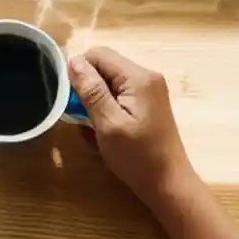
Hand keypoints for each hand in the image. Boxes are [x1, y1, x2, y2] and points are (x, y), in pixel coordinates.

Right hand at [67, 47, 192, 203]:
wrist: (168, 184)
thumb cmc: (137, 157)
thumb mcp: (108, 124)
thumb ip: (92, 90)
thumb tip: (73, 61)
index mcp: (138, 77)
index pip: (99, 54)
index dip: (78, 69)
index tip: (70, 97)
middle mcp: (147, 76)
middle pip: (106, 64)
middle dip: (87, 83)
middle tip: (80, 112)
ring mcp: (150, 89)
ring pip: (111, 79)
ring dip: (96, 95)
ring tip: (92, 121)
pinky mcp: (149, 102)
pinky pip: (120, 92)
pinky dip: (107, 103)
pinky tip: (105, 124)